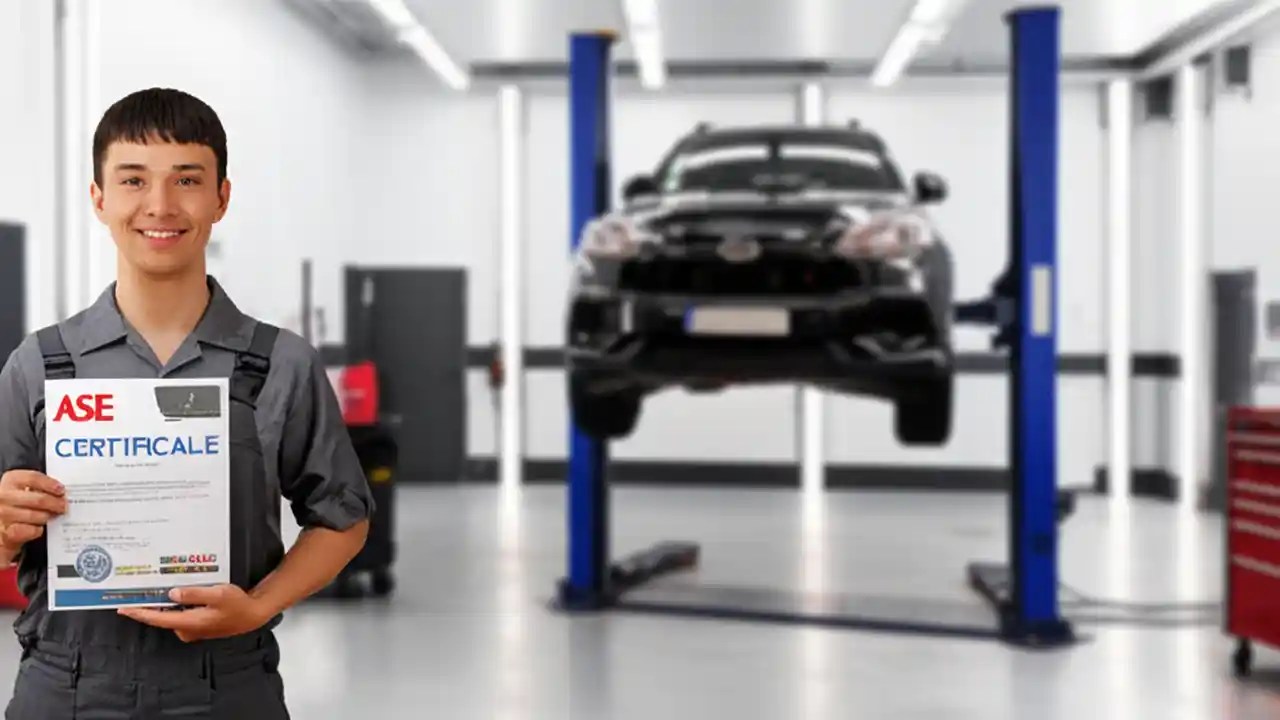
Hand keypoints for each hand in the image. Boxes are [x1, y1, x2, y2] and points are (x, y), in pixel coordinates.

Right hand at [0, 470, 67, 552]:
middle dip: (56, 504)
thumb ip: (37, 488)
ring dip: (47, 517)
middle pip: (39, 499)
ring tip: (50, 517)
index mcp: (10, 480)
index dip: (50, 484)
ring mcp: (3, 514)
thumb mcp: (21, 491)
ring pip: (36, 515)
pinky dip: (38, 530)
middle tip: (63, 507)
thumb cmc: (13, 506)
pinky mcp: (6, 532)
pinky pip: (32, 530)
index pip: (33, 478)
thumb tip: (59, 491)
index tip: (61, 490)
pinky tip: (38, 528)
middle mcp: (4, 496)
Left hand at [118, 585, 270, 642]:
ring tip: (158, 589)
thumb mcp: (218, 594)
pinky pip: (181, 616)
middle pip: (162, 617)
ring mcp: (192, 630)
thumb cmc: (238, 605)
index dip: (139, 613)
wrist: (253, 615)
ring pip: (172, 615)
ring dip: (164, 604)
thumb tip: (172, 593)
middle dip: (149, 605)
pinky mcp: (198, 626)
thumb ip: (194, 593)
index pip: (158, 618)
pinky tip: (179, 595)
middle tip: (137, 593)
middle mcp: (187, 629)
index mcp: (190, 622)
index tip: (124, 609)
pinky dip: (176, 606)